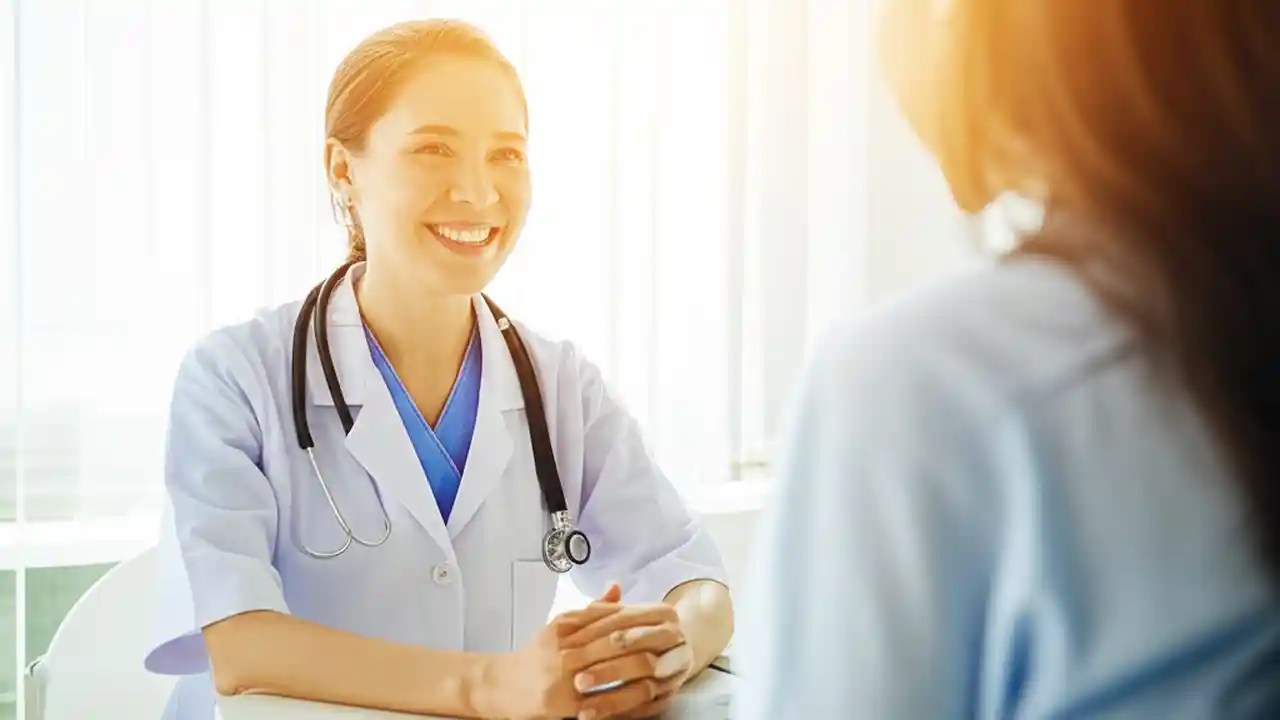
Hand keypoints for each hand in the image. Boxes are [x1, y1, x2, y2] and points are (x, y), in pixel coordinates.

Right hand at [485, 585, 680, 719]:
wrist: (500, 687)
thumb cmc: (537, 655)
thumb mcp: (561, 626)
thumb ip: (592, 610)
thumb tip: (618, 587)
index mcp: (564, 626)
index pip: (610, 616)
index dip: (641, 615)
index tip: (668, 615)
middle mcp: (562, 648)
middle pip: (614, 640)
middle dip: (648, 640)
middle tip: (677, 638)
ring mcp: (562, 677)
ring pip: (611, 669)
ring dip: (643, 668)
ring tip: (669, 665)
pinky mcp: (562, 704)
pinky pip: (602, 700)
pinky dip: (625, 697)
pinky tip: (647, 694)